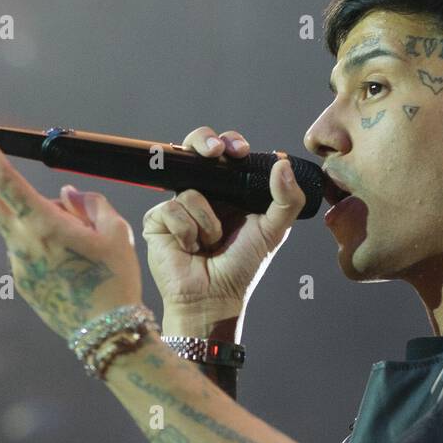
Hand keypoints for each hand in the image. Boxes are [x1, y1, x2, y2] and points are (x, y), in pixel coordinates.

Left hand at [0, 119, 143, 340]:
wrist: (108, 335)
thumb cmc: (116, 281)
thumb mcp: (116, 233)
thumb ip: (90, 204)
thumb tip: (69, 196)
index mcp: (43, 226)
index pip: (2, 178)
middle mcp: (22, 244)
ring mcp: (18, 265)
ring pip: (16, 224)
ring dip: (34, 215)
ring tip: (79, 238)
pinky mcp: (23, 282)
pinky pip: (26, 248)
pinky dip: (41, 240)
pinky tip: (71, 260)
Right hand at [142, 127, 304, 315]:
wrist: (214, 298)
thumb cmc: (241, 267)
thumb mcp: (273, 231)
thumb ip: (286, 199)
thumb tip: (282, 162)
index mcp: (228, 191)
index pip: (225, 154)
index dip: (229, 143)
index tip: (240, 151)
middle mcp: (201, 193)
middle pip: (195, 150)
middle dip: (204, 143)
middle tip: (215, 153)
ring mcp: (177, 205)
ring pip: (191, 191)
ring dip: (207, 223)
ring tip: (209, 244)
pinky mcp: (156, 220)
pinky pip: (172, 210)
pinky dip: (188, 233)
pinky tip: (190, 250)